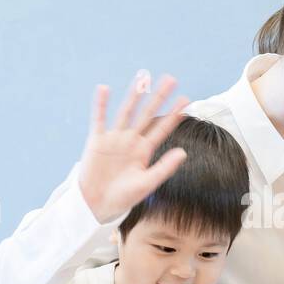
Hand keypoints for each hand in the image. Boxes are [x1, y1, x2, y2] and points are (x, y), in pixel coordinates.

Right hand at [77, 73, 190, 222]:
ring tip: (142, 78)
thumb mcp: (148, 183)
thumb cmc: (123, 197)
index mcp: (145, 151)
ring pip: (126, 112)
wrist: (97, 205)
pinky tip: (103, 89)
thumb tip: (184, 152)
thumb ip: (165, 167)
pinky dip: (100, 105)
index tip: (186, 99)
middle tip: (171, 79)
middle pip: (147, 114)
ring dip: (134, 95)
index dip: (174, 114)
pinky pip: (99, 120)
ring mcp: (114, 139)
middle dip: (159, 97)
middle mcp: (131, 141)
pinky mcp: (97, 141)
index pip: (162, 128)